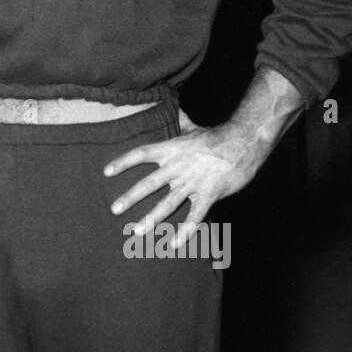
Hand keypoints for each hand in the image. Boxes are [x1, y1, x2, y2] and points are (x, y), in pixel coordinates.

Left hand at [104, 117, 262, 246]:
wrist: (245, 142)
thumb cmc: (218, 136)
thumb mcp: (194, 128)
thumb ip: (180, 122)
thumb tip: (173, 107)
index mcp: (172, 149)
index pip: (141, 154)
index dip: (123, 162)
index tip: (106, 171)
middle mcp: (178, 166)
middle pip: (149, 183)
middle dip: (130, 197)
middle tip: (114, 209)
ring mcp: (193, 182)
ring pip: (168, 203)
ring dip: (151, 218)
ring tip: (136, 231)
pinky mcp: (209, 194)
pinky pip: (195, 216)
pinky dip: (185, 231)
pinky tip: (175, 245)